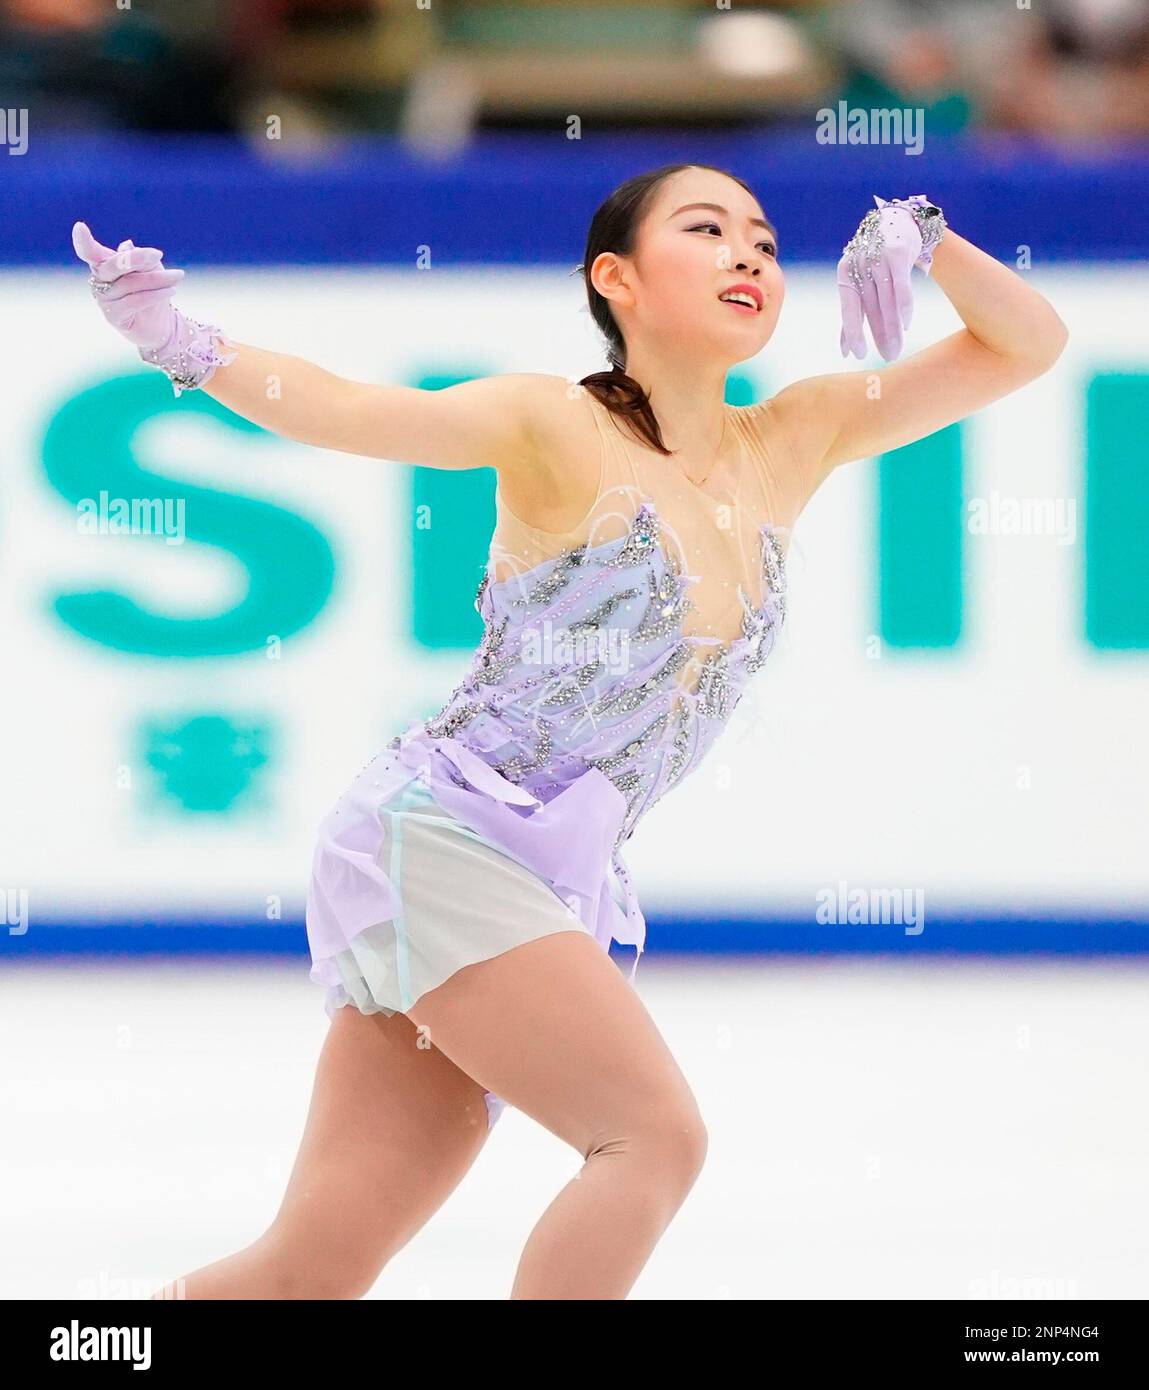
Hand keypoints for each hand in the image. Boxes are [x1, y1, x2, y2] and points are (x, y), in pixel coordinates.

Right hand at [71, 220, 235, 395]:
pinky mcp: (113, 316)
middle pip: (112, 266)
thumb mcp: (149, 269)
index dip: (84, 242)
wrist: (161, 324)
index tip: (80, 227)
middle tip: (158, 255)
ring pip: (130, 283)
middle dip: (136, 259)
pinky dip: (154, 295)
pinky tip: (170, 291)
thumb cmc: (152, 291)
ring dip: (157, 279)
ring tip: (177, 276)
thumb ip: (138, 258)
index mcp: (103, 265)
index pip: (89, 252)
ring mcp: (104, 300)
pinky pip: (134, 301)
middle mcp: (98, 281)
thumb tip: (127, 247)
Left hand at [837, 195, 942, 361]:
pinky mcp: (898, 253)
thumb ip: (853, 314)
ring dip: (893, 327)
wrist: (900, 222)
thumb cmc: (875, 260)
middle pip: (871, 308)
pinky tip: (906, 324)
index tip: (859, 355)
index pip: (848, 308)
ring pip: (887, 300)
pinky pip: (902, 285)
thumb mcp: (860, 282)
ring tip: (897, 348)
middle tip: (888, 357)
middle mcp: (860, 264)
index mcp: (845, 273)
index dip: (853, 332)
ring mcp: (879, 257)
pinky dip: (904, 306)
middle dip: (880, 335)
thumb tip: (846, 351)